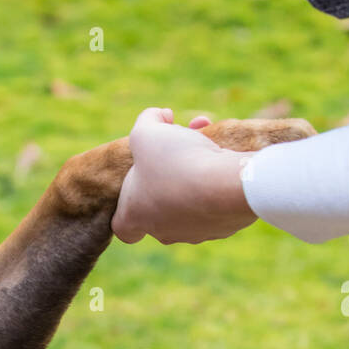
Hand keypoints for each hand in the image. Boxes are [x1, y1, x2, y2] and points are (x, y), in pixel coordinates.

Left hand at [112, 107, 257, 244]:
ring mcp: (195, 232)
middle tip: (176, 147)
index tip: (139, 184)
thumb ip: (146, 120)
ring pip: (190, 195)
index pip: (122, 226)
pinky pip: (216, 196)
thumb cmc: (176, 163)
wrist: (225, 186)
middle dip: (166, 170)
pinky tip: (223, 151)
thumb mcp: (147, 132)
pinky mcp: (224, 224)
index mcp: (136, 216)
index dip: (127, 205)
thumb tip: (159, 117)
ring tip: (203, 136)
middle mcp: (164, 230)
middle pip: (159, 202)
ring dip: (194, 166)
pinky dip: (217, 174)